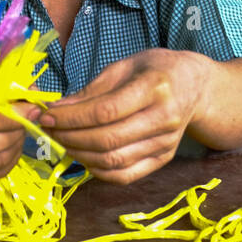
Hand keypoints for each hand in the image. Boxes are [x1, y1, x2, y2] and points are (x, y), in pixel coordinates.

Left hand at [39, 50, 209, 184]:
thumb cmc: (156, 69)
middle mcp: (164, 119)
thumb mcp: (125, 65)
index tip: (46, 114)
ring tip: (61, 140)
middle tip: (48, 129)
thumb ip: (92, 89)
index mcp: (155, 88)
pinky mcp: (163, 159)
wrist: (196, 87)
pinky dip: (97, 170)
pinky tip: (82, 155)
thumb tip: (57, 109)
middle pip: (108, 139)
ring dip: (79, 154)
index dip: (71, 117)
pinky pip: (125, 175)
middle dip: (70, 137)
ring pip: (114, 161)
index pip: (105, 111)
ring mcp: (166, 143)